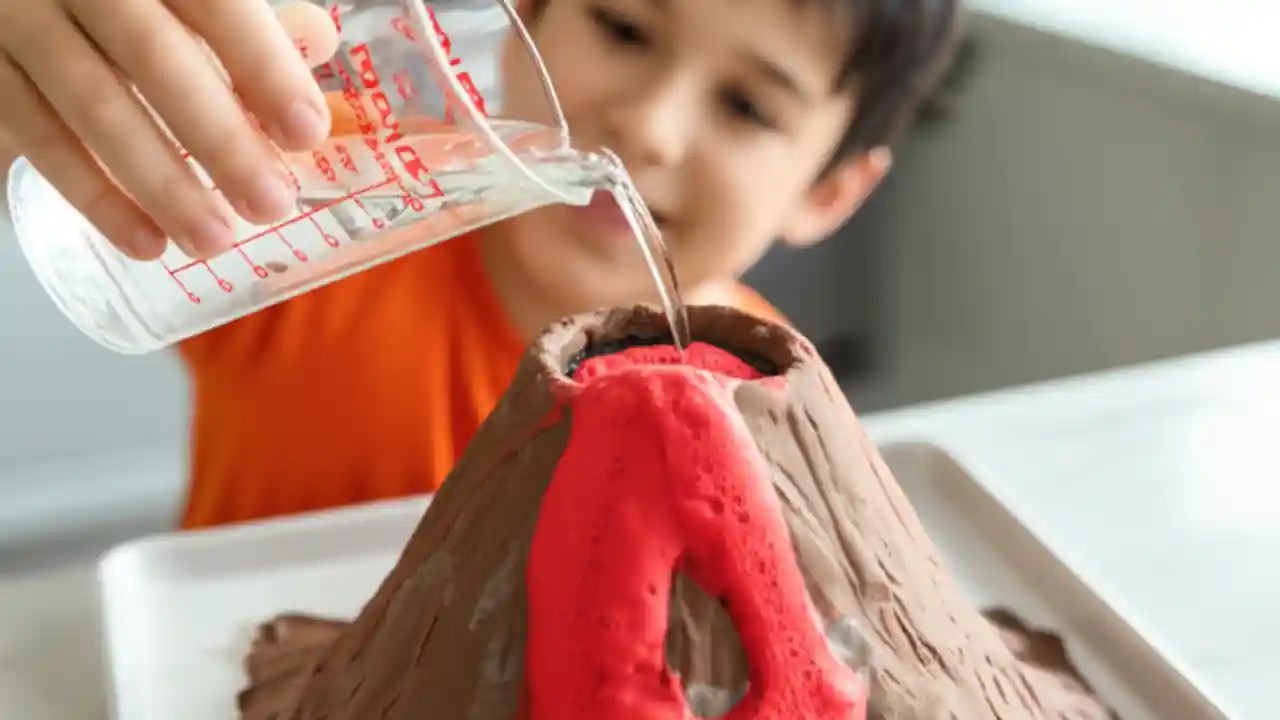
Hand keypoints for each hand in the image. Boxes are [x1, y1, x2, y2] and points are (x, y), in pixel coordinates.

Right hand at [0, 0, 337, 259]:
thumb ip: (240, 9)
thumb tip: (318, 44)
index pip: (213, 2)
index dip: (263, 65)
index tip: (306, 131)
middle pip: (154, 57)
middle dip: (219, 138)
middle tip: (269, 203)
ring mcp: (20, 20)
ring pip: (91, 105)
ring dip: (159, 183)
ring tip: (213, 239)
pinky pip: (35, 136)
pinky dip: (92, 196)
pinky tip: (145, 241)